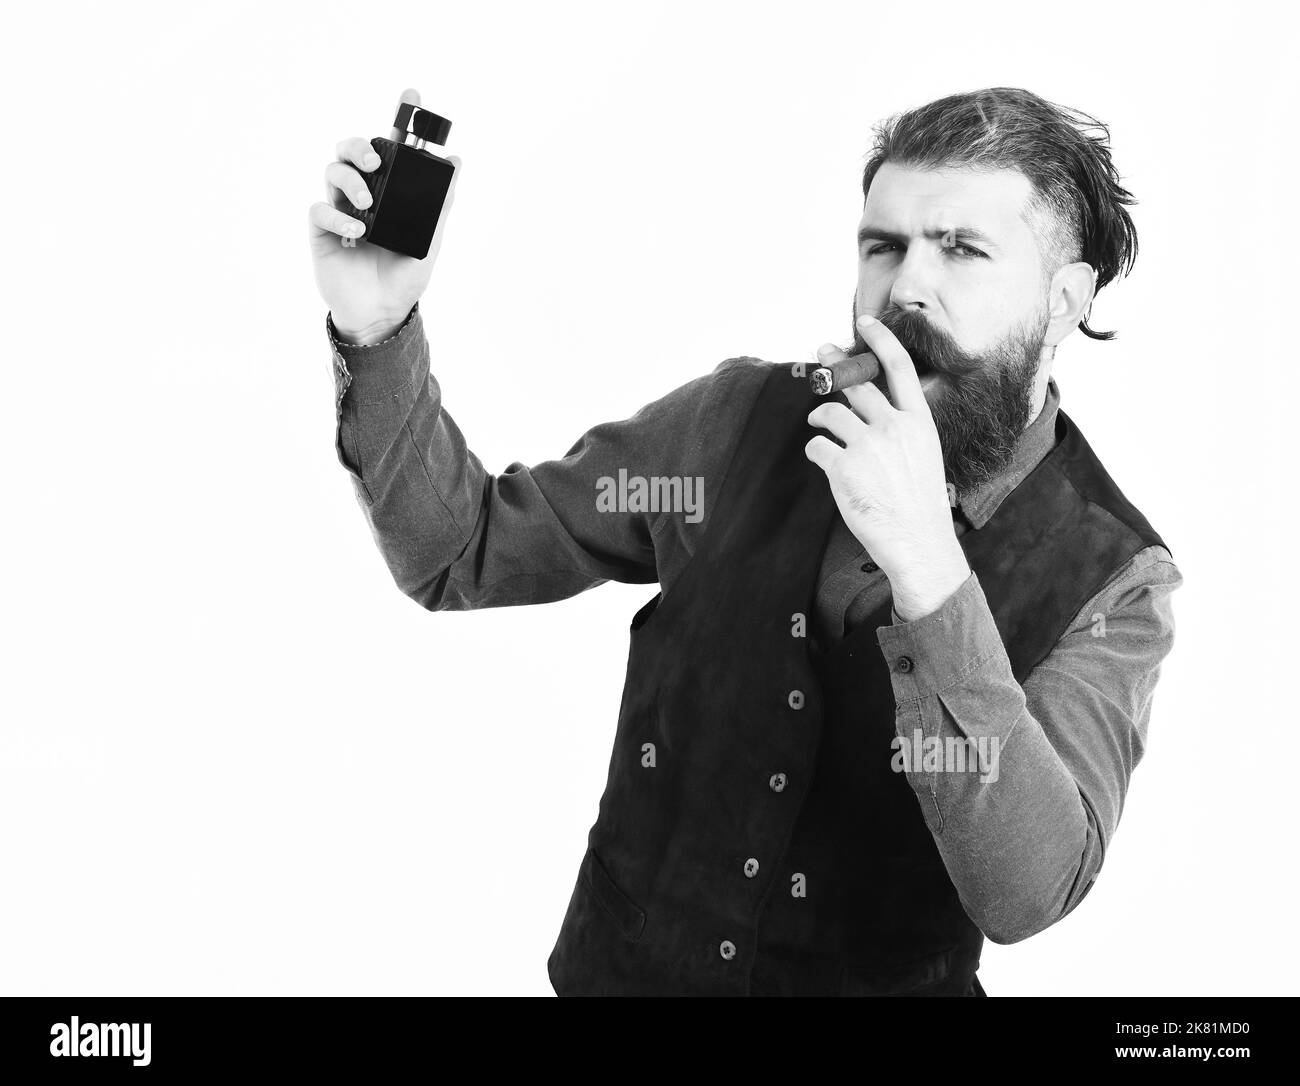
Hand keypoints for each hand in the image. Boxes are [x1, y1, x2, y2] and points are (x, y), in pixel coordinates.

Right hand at [308, 88, 461, 344]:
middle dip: (361, 145)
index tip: (413, 94)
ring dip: (351, 179)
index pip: (393, 149)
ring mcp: (341, 209)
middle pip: (352, 150)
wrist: (382, 313)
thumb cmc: (404, 278)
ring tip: (367, 202)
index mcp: (391, 193)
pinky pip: (321, 208)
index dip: (401, 118)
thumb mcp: (429, 241)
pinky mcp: (322, 230)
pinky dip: (338, 216)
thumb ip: (439, 205)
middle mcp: (363, 194)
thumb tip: (456, 163)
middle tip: (374, 159)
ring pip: (333, 170)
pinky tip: (356, 232)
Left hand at [804, 313, 969, 620]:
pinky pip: (816, 446)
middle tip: (820, 353)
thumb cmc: (918, 503)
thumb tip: (864, 405)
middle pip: (856, 383)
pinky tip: (823, 461)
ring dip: (819, 414)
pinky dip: (815, 450)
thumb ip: (899, 428)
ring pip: (829, 412)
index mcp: (918, 422)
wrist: (918, 543)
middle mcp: (894, 427)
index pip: (899, 367)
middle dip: (833, 365)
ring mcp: (868, 446)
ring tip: (817, 421)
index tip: (864, 322)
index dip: (880, 340)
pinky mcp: (844, 467)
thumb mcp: (922, 455)